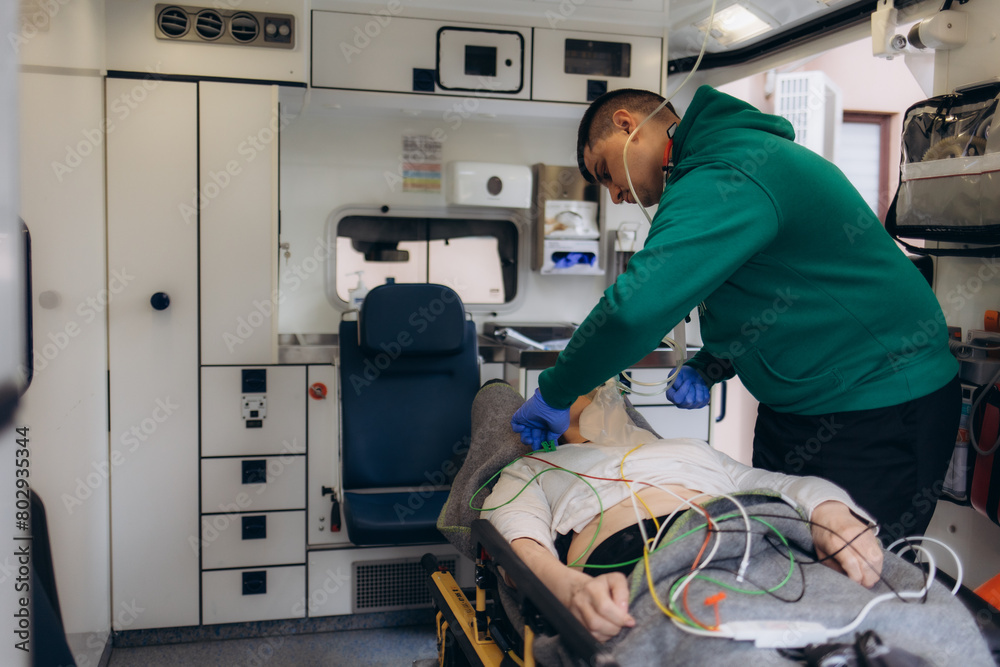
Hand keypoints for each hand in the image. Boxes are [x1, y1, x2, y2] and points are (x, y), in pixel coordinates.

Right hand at [510, 538, 634, 641]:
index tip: (630, 621)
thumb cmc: (600, 586)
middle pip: (598, 623)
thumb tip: (625, 611)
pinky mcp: (574, 624)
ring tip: (614, 626)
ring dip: (608, 633)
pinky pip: (590, 637)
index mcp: (592, 588)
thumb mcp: (614, 580)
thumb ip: (623, 592)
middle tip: (622, 624)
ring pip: (593, 632)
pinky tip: (606, 630)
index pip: (605, 607)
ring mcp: (575, 614)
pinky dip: (602, 637)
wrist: (574, 589)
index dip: (619, 617)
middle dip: (615, 627)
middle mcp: (581, 601)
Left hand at [511, 388, 569, 449]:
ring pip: (524, 433)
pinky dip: (516, 428)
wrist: (551, 401)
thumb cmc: (558, 415)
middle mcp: (538, 423)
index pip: (542, 438)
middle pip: (533, 437)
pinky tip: (523, 428)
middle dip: (535, 443)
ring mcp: (529, 419)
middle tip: (536, 448)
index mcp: (547, 426)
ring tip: (530, 440)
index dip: (542, 444)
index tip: (544, 449)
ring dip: (526, 439)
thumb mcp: (558, 429)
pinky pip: (514, 424)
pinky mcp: (521, 415)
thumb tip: (550, 445)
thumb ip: (552, 438)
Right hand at [665, 366, 709, 408]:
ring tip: (696, 384)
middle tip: (692, 381)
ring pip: (698, 400)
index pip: (677, 398)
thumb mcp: (677, 373)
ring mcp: (690, 406)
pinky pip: (705, 399)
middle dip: (692, 388)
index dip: (684, 390)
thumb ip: (675, 379)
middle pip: (689, 400)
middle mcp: (679, 404)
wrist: (692, 375)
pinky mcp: (699, 405)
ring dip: (699, 389)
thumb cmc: (683, 374)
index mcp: (671, 396)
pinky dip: (704, 391)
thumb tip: (679, 386)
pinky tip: (700, 387)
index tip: (688, 380)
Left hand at [810, 501, 882, 587]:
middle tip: (862, 585)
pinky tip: (871, 570)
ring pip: (876, 559)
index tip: (854, 583)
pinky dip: (877, 565)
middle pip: (866, 563)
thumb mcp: (821, 552)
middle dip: (866, 579)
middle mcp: (851, 536)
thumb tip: (849, 581)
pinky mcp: (871, 535)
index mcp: (835, 541)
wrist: (830, 513)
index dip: (855, 577)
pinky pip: (879, 554)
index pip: (851, 563)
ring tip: (867, 578)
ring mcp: (863, 534)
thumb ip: (833, 567)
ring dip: (874, 573)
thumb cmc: (823, 535)